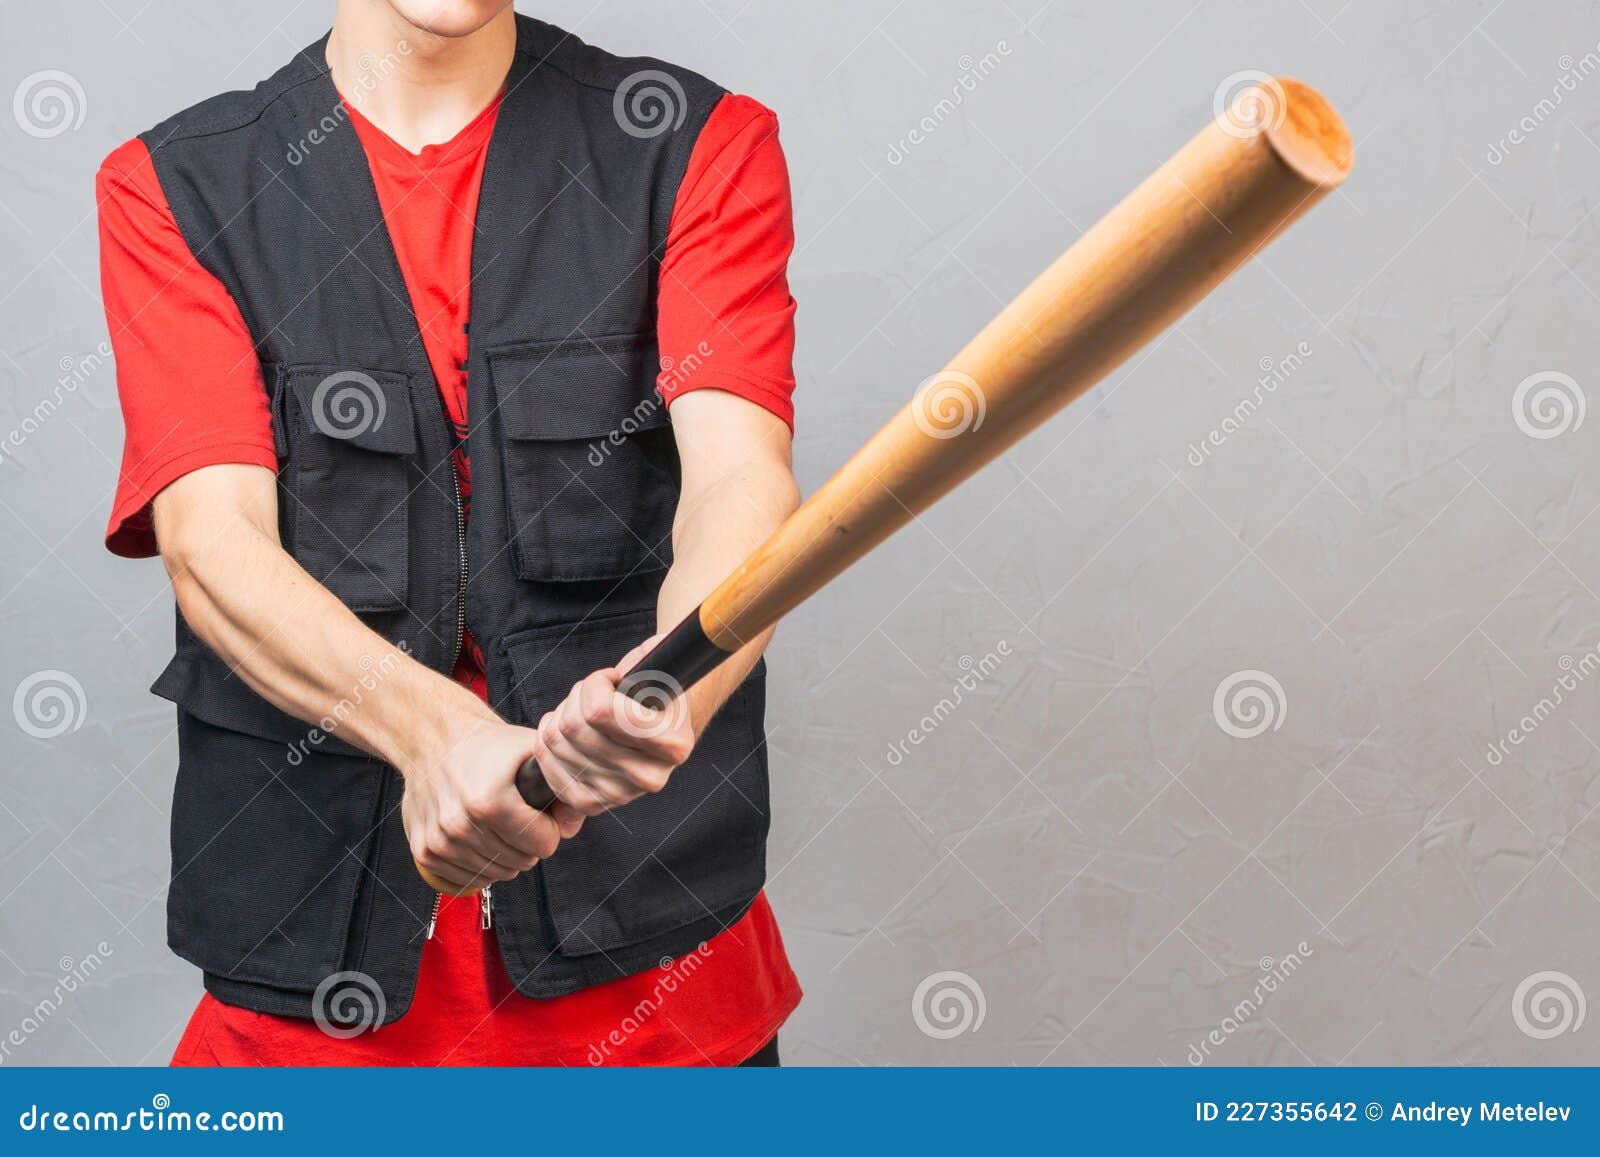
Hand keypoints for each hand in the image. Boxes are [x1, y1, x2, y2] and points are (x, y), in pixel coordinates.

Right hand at [401, 719, 584, 892]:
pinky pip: (467, 879)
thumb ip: (562, 788)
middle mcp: (460, 824)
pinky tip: (478, 838)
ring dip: (504, 855)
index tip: (539, 814)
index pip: (543, 845)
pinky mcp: (424, 852)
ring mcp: (440, 841)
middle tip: (517, 817)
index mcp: (489, 801)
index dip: (548, 829)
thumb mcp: (531, 751)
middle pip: (521, 862)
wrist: (436, 740)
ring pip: (496, 874)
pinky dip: (479, 864)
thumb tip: (570, 825)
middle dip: (527, 843)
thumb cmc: (485, 746)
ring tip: (497, 824)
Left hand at [533, 635, 696, 815]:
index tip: (611, 679)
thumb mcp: (657, 668)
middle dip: (577, 698)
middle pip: (574, 726)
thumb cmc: (656, 690)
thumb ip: (643, 668)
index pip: (599, 710)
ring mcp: (620, 794)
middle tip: (594, 694)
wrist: (661, 725)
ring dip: (561, 717)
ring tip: (584, 712)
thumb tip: (617, 678)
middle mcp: (650, 777)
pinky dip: (547, 743)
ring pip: (556, 742)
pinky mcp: (593, 803)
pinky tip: (565, 733)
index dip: (596, 684)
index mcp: (673, 744)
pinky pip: (548, 767)